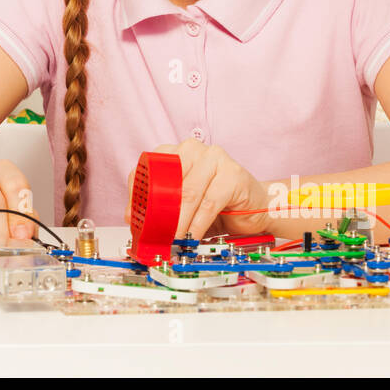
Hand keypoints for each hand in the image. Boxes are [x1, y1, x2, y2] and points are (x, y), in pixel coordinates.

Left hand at [125, 139, 270, 239]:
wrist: (257, 207)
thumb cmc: (219, 204)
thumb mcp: (184, 205)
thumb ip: (161, 206)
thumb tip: (132, 218)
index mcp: (177, 152)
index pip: (149, 167)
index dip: (138, 193)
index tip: (132, 216)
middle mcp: (194, 149)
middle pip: (168, 182)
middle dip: (159, 212)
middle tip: (154, 234)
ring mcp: (215, 158)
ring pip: (188, 193)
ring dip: (178, 221)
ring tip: (173, 239)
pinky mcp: (233, 174)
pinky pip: (209, 203)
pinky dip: (197, 224)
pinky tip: (192, 237)